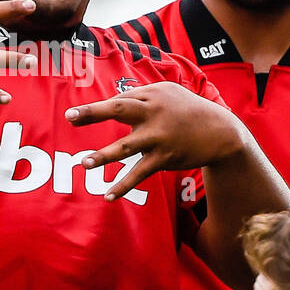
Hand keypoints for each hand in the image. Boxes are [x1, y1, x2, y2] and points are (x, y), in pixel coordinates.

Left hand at [64, 81, 244, 200]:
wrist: (220, 132)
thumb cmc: (188, 110)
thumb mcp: (167, 93)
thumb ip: (140, 96)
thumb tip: (111, 102)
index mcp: (152, 94)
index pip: (119, 100)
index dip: (96, 110)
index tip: (74, 116)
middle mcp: (154, 112)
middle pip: (119, 109)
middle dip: (93, 112)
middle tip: (69, 116)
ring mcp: (159, 136)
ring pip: (127, 146)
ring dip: (104, 156)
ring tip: (84, 163)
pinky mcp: (165, 157)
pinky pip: (140, 173)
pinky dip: (124, 185)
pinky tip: (108, 196)